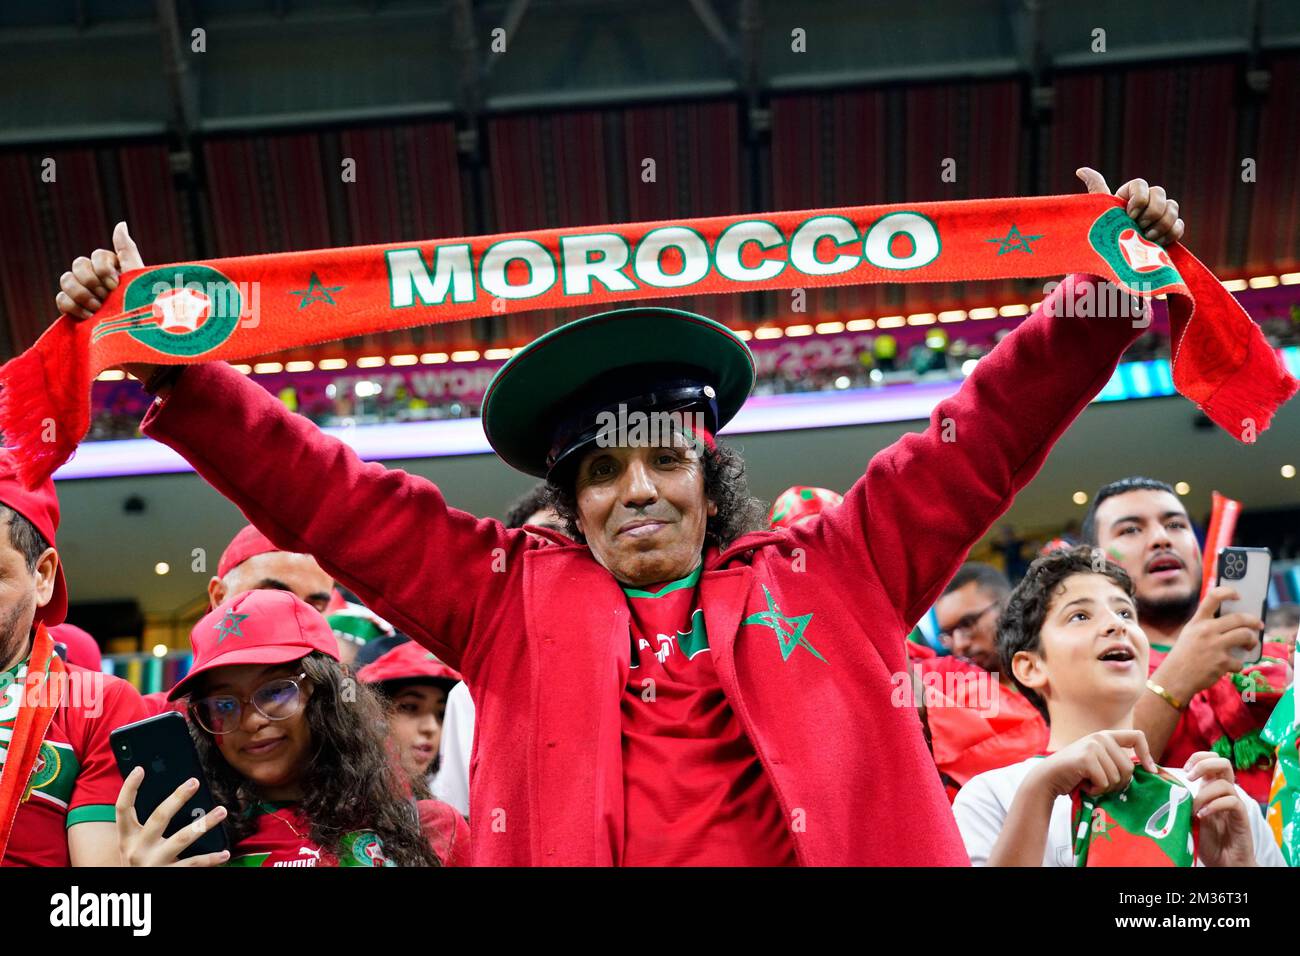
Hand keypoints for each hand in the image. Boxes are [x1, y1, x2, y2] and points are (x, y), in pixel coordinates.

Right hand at [54, 222, 161, 384]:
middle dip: (91, 281)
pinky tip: (89, 318)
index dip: (103, 268)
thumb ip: (127, 252)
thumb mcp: (140, 281)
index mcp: (116, 270)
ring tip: (98, 310)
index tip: (116, 285)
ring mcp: (86, 296)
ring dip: (81, 294)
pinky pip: (61, 299)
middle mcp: (98, 280)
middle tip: (107, 298)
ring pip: (66, 280)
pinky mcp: (76, 313)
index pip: (98, 254)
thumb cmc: (147, 312)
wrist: (141, 347)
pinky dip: (72, 306)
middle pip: (78, 264)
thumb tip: (120, 223)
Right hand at [115, 766, 229, 866]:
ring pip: (182, 838)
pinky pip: (193, 864)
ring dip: (204, 824)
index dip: (129, 789)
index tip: (140, 768)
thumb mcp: (135, 844)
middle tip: (194, 782)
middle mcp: (137, 849)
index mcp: (127, 838)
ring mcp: (153, 863)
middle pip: (158, 818)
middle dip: (177, 798)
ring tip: (221, 811)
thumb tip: (175, 793)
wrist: (135, 895)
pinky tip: (224, 852)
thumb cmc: (140, 860)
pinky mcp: (168, 876)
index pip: (122, 809)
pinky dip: (210, 859)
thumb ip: (147, 823)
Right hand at [1027, 728, 1157, 799]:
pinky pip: (1104, 782)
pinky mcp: (1086, 758)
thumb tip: (1149, 769)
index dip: (1147, 754)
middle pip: (1129, 767)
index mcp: (1106, 735)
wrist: (1047, 778)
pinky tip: (1083, 785)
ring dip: (1104, 788)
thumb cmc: (1075, 774)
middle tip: (1100, 784)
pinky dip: (1095, 790)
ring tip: (1088, 783)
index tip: (1150, 770)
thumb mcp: (1099, 761)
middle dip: (1118, 783)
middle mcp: (1101, 737)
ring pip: (1117, 777)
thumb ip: (1116, 760)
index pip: (1137, 736)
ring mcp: (1093, 746)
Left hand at [1076, 167, 1184, 245]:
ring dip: (1161, 224)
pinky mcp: (1168, 232)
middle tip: (1139, 228)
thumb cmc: (1103, 238)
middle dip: (1151, 212)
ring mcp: (1159, 217)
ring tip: (1146, 239)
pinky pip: (1179, 225)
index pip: (1140, 183)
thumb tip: (1080, 170)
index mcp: (1128, 195)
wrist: (1113, 267)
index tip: (1128, 215)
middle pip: (1160, 192)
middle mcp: (1145, 203)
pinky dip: (1171, 233)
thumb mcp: (1098, 214)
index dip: (1139, 198)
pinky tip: (1157, 244)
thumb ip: (1096, 190)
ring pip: (1172, 207)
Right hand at [1156, 586, 1263, 700]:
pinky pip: (1239, 661)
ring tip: (1250, 644)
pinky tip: (1230, 666)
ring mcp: (1215, 646)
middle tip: (1258, 625)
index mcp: (1197, 622)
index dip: (1228, 592)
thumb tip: (1235, 624)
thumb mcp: (1190, 634)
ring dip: (1252, 641)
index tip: (1238, 595)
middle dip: (1254, 621)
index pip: (1213, 597)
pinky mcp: (1222, 662)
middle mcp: (1206, 630)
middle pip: (1239, 618)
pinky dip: (1237, 665)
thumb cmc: (1184, 656)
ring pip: (1245, 636)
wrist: (1174, 678)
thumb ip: (1207, 626)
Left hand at [1186, 752, 1255, 866]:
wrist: (1225, 862)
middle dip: (1204, 764)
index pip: (1212, 759)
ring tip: (1194, 809)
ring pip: (1226, 783)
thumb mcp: (1189, 815)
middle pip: (1224, 762)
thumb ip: (1183, 800)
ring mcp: (1235, 804)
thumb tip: (1161, 787)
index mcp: (1212, 787)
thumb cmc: (1206, 838)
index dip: (1198, 758)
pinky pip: (1233, 802)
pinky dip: (1214, 805)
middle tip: (1189, 777)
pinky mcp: (1242, 818)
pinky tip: (1202, 815)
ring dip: (1204, 793)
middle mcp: (1226, 792)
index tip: (1184, 770)